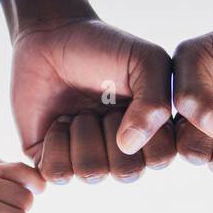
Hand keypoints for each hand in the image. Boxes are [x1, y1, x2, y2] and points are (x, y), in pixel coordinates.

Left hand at [1, 0, 173, 182]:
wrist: (52, 37)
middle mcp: (122, 155)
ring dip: (81, 134)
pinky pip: (58, 174)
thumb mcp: (146, 61)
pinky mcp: (52, 163)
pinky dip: (55, 143)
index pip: (160, 158)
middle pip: (126, 173)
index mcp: (151, 135)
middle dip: (109, 131)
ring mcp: (87, 161)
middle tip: (100, 104)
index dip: (144, 129)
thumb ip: (156, 101)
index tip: (131, 98)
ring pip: (92, 174)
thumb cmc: (104, 48)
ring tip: (76, 111)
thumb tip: (128, 145)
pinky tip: (57, 122)